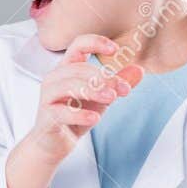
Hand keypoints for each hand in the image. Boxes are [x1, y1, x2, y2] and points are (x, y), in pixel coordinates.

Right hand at [5, 35, 142, 187]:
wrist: (55, 144)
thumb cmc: (75, 116)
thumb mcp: (102, 98)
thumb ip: (118, 84)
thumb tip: (140, 70)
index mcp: (67, 69)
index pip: (78, 45)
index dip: (95, 43)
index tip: (115, 50)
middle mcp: (54, 78)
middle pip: (80, 69)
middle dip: (104, 78)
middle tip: (124, 90)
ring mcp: (48, 97)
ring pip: (69, 85)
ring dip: (93, 90)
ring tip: (112, 99)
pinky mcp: (46, 116)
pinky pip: (62, 111)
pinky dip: (80, 114)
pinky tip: (95, 118)